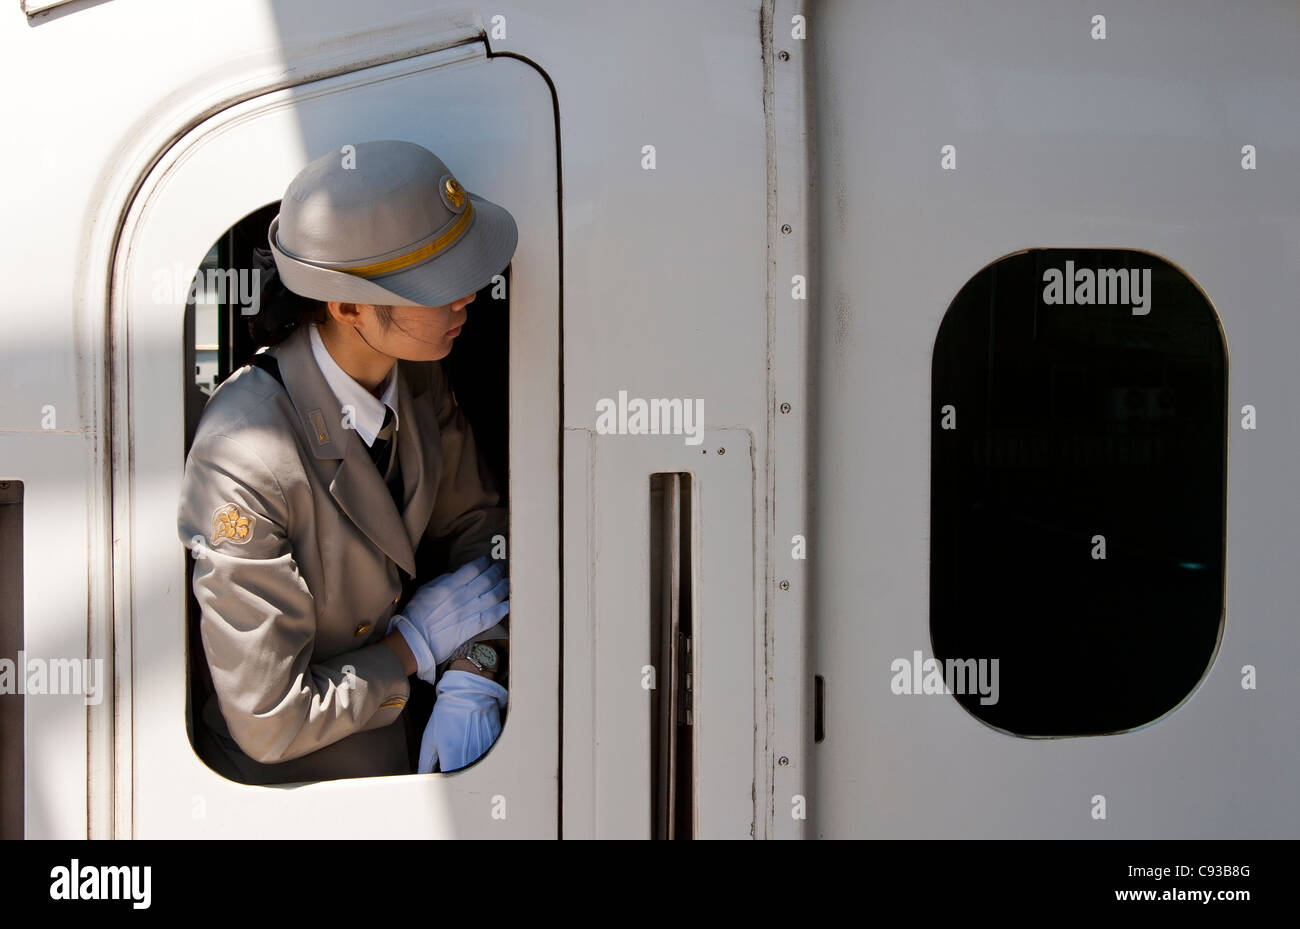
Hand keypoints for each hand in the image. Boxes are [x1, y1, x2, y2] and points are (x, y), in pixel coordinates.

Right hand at [392, 556, 508, 681]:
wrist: (415, 641)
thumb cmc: (416, 615)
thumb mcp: (426, 589)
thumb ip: (444, 580)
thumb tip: (458, 575)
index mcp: (449, 585)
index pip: (473, 568)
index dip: (483, 563)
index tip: (487, 561)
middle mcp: (463, 596)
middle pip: (487, 579)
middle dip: (496, 571)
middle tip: (500, 569)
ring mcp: (470, 611)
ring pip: (494, 595)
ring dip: (504, 587)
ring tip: (508, 582)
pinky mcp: (474, 627)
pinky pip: (494, 615)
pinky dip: (503, 608)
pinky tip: (509, 603)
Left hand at [417, 670, 507, 773]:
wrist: (467, 692)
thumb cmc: (447, 713)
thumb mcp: (430, 737)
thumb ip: (426, 762)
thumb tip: (423, 776)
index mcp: (452, 756)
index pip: (450, 780)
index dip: (446, 781)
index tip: (443, 778)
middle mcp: (471, 755)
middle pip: (467, 777)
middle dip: (459, 776)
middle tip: (454, 767)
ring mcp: (485, 749)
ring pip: (480, 769)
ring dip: (472, 768)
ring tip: (464, 756)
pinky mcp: (494, 741)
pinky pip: (490, 757)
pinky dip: (483, 758)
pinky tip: (476, 748)